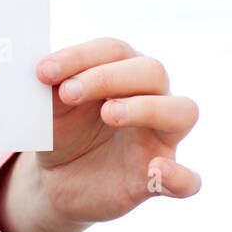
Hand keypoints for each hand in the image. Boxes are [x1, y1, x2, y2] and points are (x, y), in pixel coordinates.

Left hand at [0, 37, 200, 231]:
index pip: (113, 51)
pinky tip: (156, 170)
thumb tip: (46, 73)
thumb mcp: (49, 112)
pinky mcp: (159, 179)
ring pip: (182, 112)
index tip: (44, 71)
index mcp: (123, 73)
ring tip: (109, 113)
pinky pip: (187, 180)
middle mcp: (151, 98)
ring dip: (147, 108)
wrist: (58, 181)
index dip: (80, 57)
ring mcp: (160, 139)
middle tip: (68, 92)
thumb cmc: (62, 133)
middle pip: (152, 71)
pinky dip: (179, 176)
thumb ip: (52, 92)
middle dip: (108, 77)